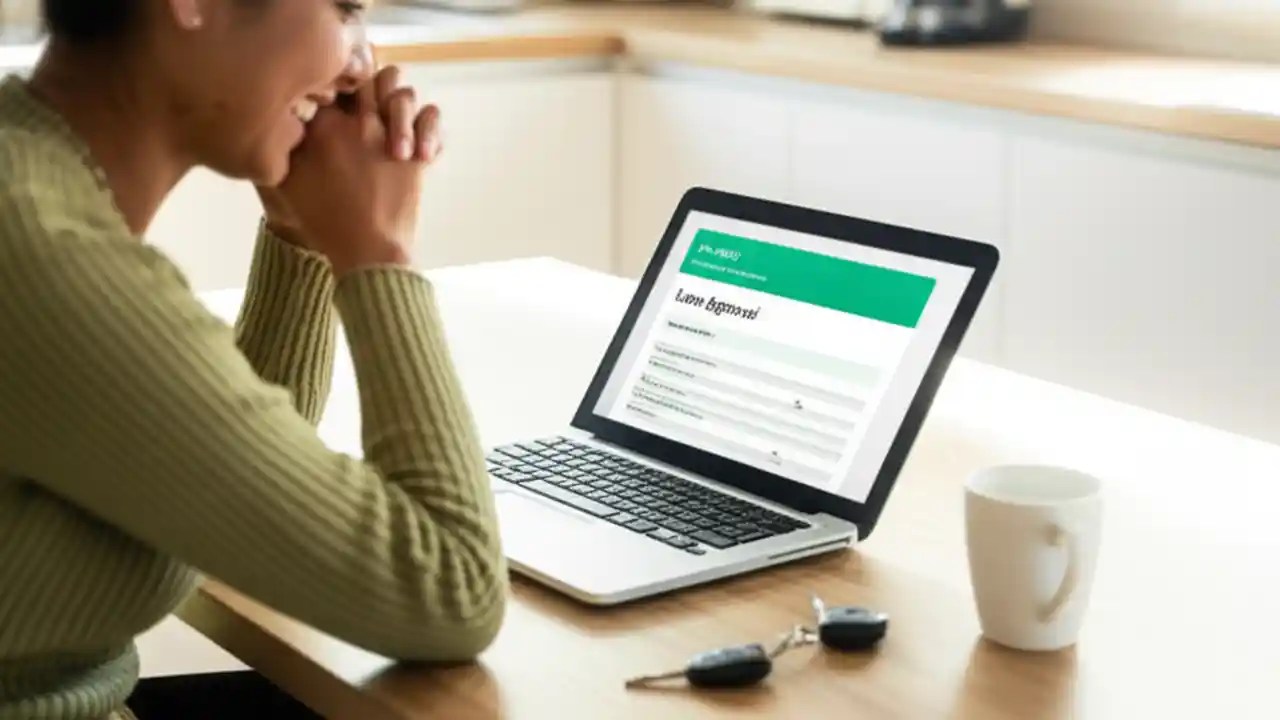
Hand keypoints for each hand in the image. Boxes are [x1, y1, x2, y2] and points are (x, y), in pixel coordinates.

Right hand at [259, 66, 443, 272]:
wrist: (366, 252)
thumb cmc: (325, 222)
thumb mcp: (288, 181)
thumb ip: (284, 144)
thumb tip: (287, 116)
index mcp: (324, 125)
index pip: (331, 79)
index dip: (334, 83)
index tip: (336, 100)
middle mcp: (360, 122)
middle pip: (368, 74)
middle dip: (368, 82)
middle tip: (367, 103)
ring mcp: (392, 134)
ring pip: (401, 90)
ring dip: (398, 103)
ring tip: (391, 130)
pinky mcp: (418, 153)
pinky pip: (431, 117)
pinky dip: (427, 124)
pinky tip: (417, 143)